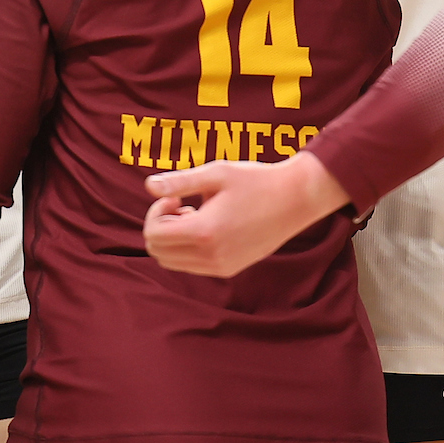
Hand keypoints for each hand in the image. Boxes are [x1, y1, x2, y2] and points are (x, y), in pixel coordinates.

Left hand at [142, 153, 348, 278]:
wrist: (295, 199)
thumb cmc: (255, 180)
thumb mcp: (216, 173)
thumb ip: (179, 182)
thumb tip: (148, 186)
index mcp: (204, 232)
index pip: (153, 235)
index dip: (155, 212)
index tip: (176, 196)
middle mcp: (211, 257)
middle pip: (158, 252)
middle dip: (161, 226)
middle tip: (181, 204)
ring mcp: (221, 267)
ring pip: (173, 262)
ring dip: (174, 239)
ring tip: (195, 214)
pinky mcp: (230, 269)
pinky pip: (192, 266)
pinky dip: (189, 248)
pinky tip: (208, 225)